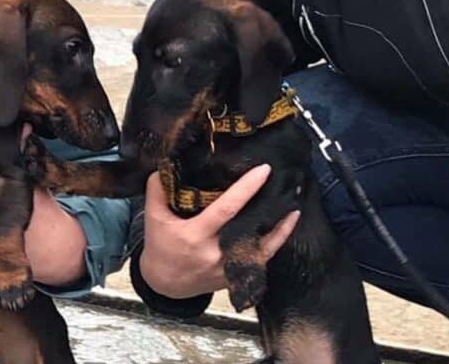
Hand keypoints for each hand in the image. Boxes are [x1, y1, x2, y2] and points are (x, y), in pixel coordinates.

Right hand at [139, 164, 299, 298]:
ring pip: (262, 249)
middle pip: (250, 228)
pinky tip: (284, 230)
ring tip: (294, 210)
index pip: (226, 209)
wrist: (164, 284)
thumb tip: (166, 164)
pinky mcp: (234, 276)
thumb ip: (158, 190)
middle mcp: (215, 253)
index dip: (246, 189)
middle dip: (269, 207)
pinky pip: (260, 260)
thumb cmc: (160, 247)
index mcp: (195, 235)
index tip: (263, 170)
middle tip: (284, 184)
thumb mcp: (154, 218)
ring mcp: (228, 267)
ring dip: (280, 231)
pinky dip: (273, 245)